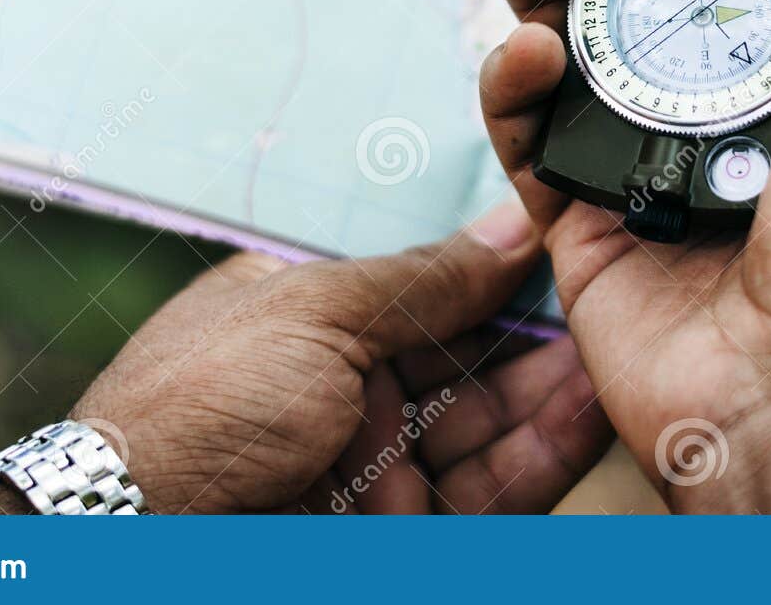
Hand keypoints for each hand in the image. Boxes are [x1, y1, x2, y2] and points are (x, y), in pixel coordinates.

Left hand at [0, 202, 610, 513]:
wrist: (144, 544)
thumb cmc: (196, 408)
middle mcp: (347, 390)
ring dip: (558, 389)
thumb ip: (424, 278)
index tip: (566, 241)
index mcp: (309, 319)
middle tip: (618, 292)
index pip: (426, 287)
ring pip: (493, 423)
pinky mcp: (406, 528)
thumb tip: (507, 225)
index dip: (496, 268)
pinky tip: (593, 410)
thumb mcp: (314, 313)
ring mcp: (378, 464)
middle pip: (470, 356)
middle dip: (542, 331)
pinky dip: (545, 453)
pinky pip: (492, 487)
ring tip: (627, 345)